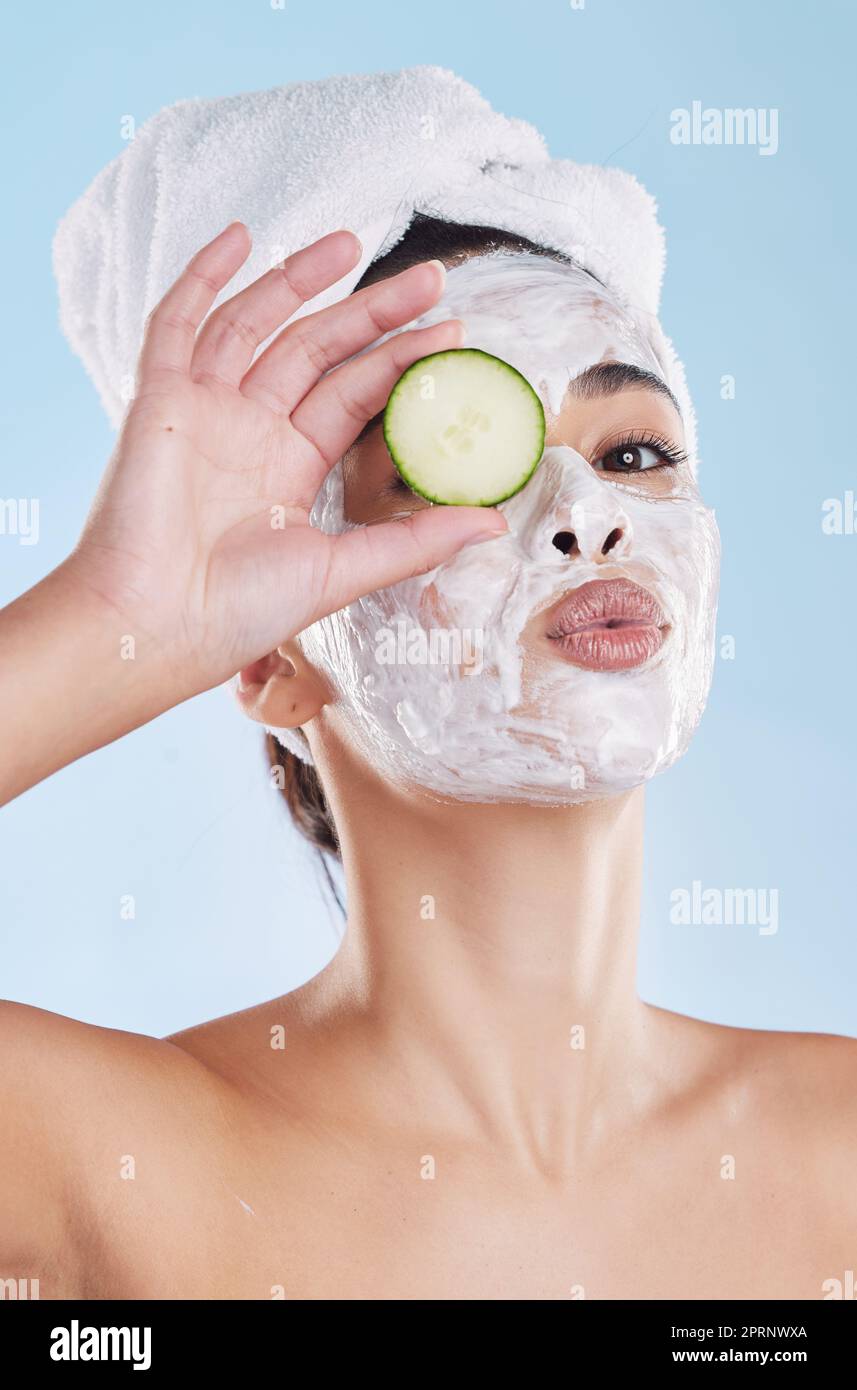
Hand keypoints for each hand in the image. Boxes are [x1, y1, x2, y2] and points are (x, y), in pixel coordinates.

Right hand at [69, 222, 506, 701]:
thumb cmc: (239, 613)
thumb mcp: (344, 571)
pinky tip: (240, 237)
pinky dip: (202, 278)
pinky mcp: (160, 399)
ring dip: (299, 279)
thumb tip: (495, 524)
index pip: (354, 393)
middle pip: (317, 348)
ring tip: (353, 243)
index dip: (401, 362)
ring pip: (256, 322)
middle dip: (373, 311)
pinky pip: (176, 323)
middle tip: (432, 277)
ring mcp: (205, 410)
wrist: (156, 627)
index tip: (454, 334)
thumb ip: (416, 541)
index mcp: (290, 465)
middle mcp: (250, 430)